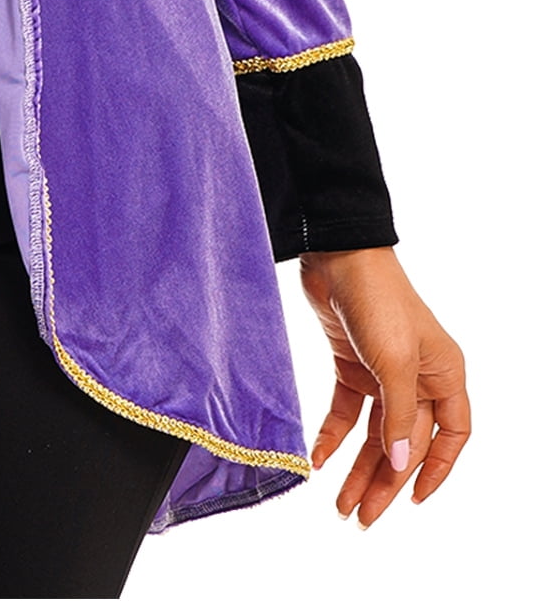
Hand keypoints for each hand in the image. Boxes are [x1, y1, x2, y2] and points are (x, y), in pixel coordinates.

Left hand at [298, 245, 469, 525]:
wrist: (336, 252)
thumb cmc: (378, 299)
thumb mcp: (394, 361)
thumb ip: (398, 416)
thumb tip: (402, 464)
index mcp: (444, 374)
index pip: (451, 435)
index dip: (436, 469)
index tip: (413, 499)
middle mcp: (418, 376)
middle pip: (406, 441)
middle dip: (385, 480)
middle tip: (361, 515)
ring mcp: (383, 370)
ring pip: (375, 432)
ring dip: (358, 467)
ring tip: (339, 503)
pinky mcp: (351, 362)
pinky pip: (346, 410)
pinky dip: (332, 434)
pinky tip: (317, 458)